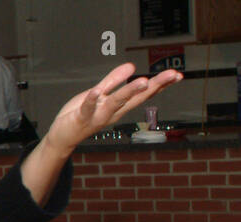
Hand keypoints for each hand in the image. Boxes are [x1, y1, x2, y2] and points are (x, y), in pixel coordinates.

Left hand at [44, 63, 181, 153]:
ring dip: (129, 92)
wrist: (62, 136)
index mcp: (119, 106)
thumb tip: (131, 66)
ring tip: (143, 81)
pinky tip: (96, 91)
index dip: (160, 85)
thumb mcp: (100, 94)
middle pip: (135, 98)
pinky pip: (87, 108)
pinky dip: (91, 101)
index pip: (142, 94)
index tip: (178, 76)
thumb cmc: (82, 114)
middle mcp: (112, 112)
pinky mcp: (81, 118)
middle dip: (154, 86)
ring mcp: (97, 116)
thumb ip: (113, 80)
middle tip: (172, 75)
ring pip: (115, 103)